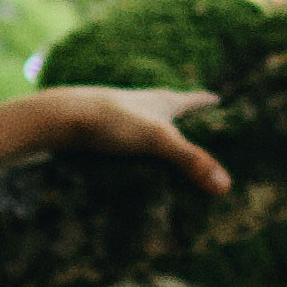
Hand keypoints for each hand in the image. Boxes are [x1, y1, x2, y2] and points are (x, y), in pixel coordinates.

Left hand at [0, 84, 231, 194]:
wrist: (61, 118)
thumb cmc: (111, 121)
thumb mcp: (157, 139)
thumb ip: (190, 160)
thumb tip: (225, 187)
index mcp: (161, 101)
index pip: (194, 99)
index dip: (208, 101)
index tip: (222, 100)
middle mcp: (143, 105)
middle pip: (172, 109)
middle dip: (187, 119)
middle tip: (205, 129)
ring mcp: (122, 117)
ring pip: (149, 125)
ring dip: (161, 135)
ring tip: (173, 151)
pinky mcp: (103, 133)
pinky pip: (128, 143)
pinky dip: (138, 152)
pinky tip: (136, 165)